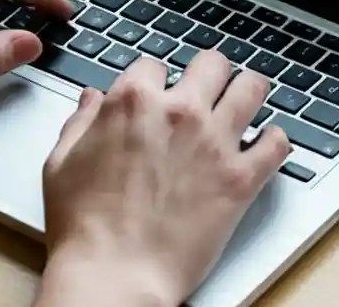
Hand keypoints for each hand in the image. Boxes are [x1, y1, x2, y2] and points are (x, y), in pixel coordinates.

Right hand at [38, 53, 290, 306]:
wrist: (113, 275)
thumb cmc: (84, 228)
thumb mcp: (61, 164)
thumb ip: (80, 123)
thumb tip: (92, 99)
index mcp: (132, 103)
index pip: (154, 64)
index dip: (156, 80)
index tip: (159, 93)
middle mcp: (179, 113)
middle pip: (213, 63)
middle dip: (210, 74)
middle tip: (209, 90)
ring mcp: (214, 142)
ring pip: (252, 88)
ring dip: (249, 92)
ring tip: (247, 101)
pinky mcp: (241, 178)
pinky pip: (277, 143)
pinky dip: (275, 141)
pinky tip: (266, 145)